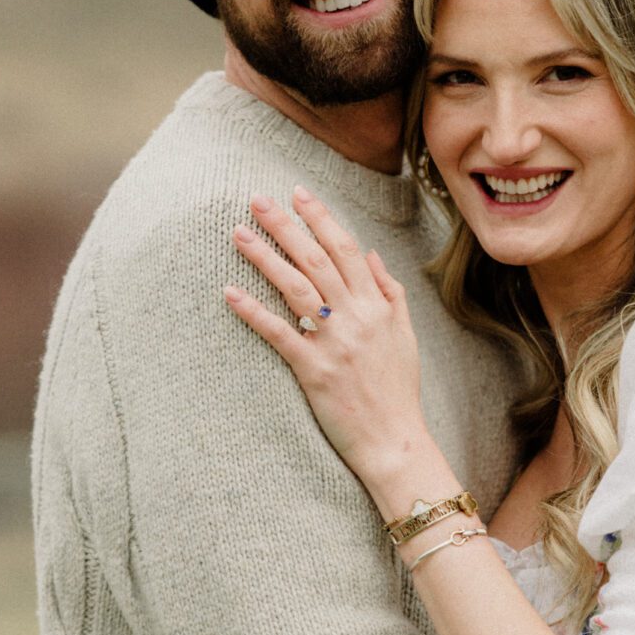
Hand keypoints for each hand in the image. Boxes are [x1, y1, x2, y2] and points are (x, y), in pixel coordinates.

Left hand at [224, 187, 435, 495]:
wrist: (395, 441)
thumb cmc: (398, 390)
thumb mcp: (405, 335)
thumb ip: (390, 291)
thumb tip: (371, 254)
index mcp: (377, 306)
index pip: (346, 249)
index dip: (321, 218)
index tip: (298, 193)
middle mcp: (356, 317)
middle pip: (316, 259)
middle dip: (286, 225)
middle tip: (256, 199)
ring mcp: (334, 343)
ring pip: (296, 288)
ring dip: (265, 257)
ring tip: (238, 233)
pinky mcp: (314, 371)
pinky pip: (279, 334)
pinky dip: (253, 311)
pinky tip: (229, 293)